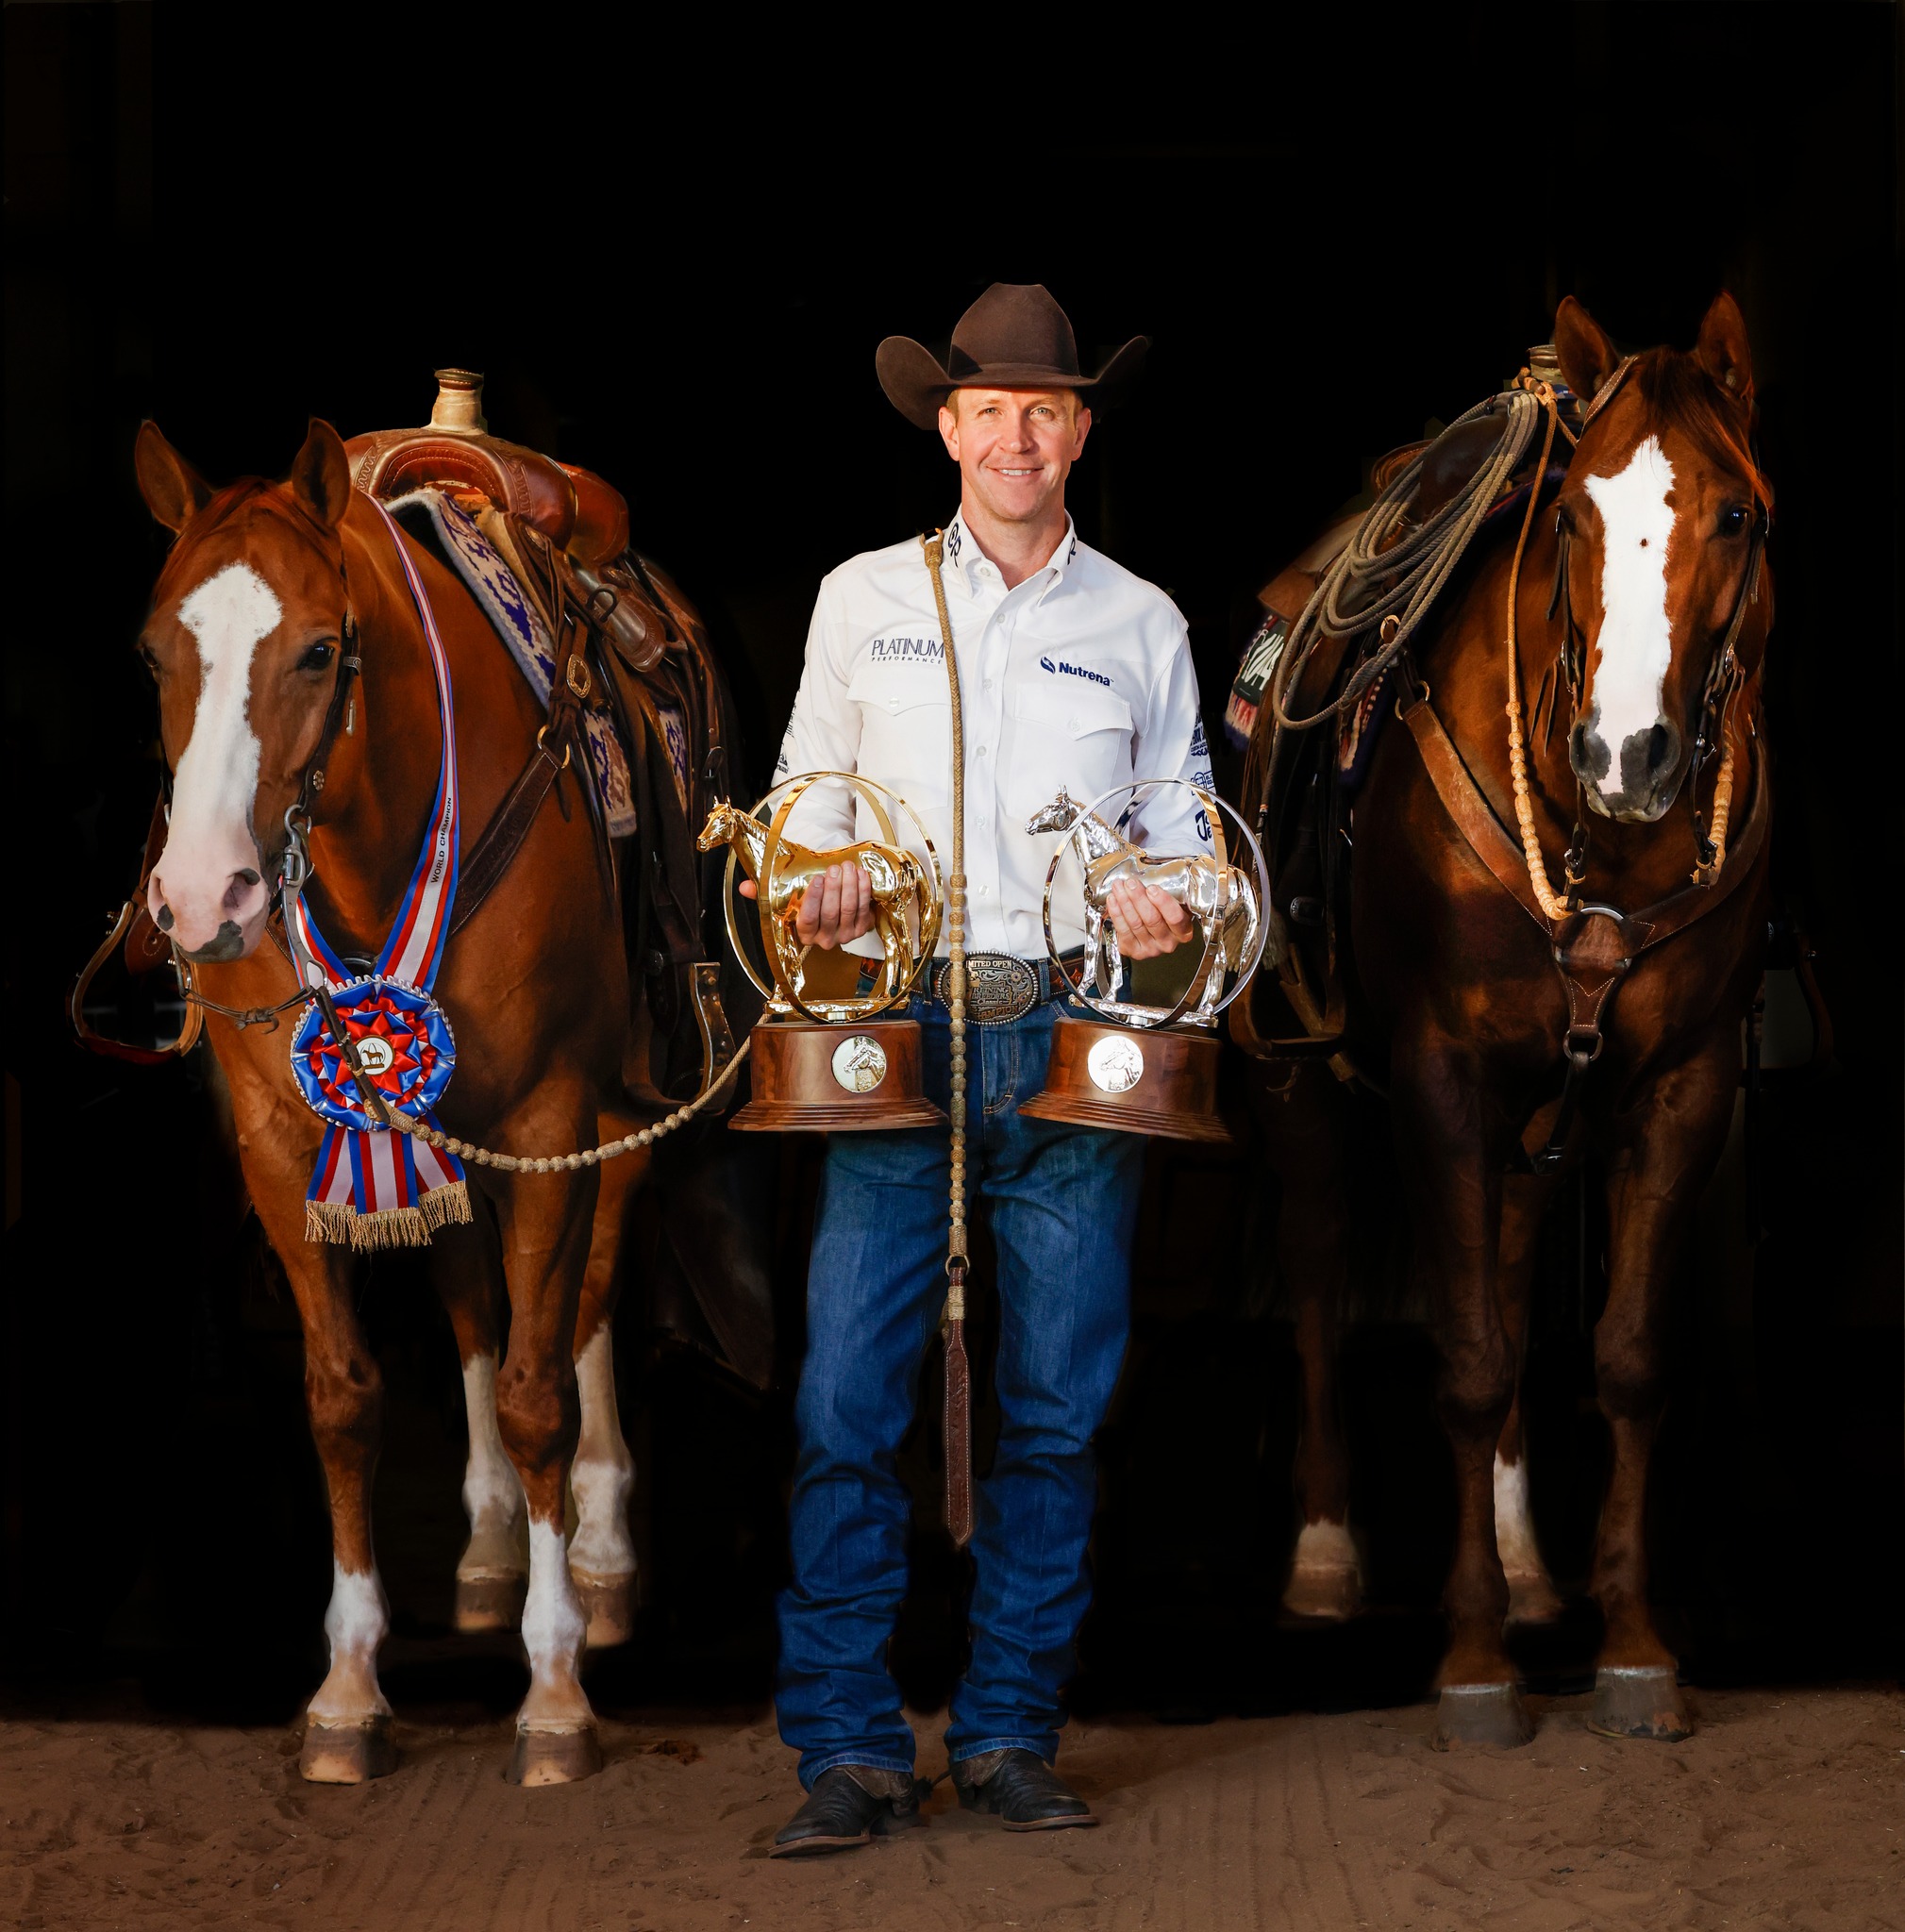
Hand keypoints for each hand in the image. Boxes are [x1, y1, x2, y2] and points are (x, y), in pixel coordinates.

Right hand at [739, 863, 874, 949]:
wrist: (833, 901)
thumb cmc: (807, 899)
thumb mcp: (784, 898)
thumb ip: (763, 893)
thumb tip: (744, 887)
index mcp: (804, 934)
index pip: (807, 920)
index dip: (814, 900)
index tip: (818, 879)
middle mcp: (825, 939)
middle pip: (831, 914)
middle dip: (834, 889)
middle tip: (834, 868)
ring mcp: (846, 935)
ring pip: (849, 910)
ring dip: (850, 886)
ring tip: (847, 867)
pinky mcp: (862, 927)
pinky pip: (864, 908)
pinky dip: (864, 890)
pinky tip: (860, 874)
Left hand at [1105, 878, 1193, 958]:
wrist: (1151, 928)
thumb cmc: (1163, 913)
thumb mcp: (1173, 903)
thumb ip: (1169, 893)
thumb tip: (1153, 872)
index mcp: (1183, 931)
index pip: (1175, 918)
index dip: (1163, 903)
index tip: (1152, 888)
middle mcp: (1168, 942)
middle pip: (1152, 920)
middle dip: (1138, 898)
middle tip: (1130, 883)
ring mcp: (1150, 949)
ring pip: (1135, 924)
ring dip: (1124, 902)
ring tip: (1119, 887)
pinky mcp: (1134, 951)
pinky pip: (1123, 931)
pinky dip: (1116, 913)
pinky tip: (1113, 900)